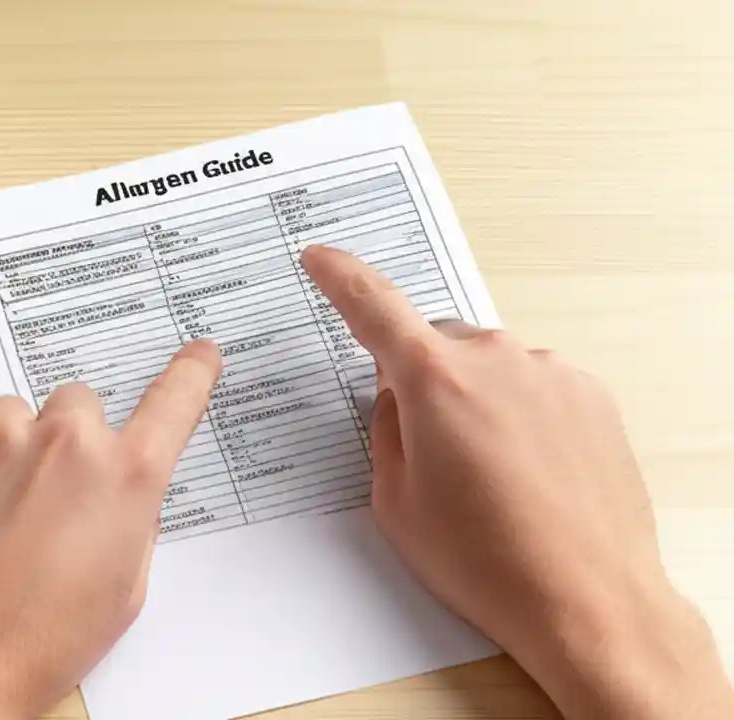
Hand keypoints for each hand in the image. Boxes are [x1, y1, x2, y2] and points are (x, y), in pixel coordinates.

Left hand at [0, 341, 221, 719]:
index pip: (174, 402)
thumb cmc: (34, 645)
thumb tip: (117, 496)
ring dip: (16, 452)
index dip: (191, 374)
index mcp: (126, 478)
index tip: (199, 353)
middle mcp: (67, 442)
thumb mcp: (120, 594)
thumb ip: (130, 523)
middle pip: (80, 407)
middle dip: (71, 443)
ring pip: (18, 418)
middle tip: (50, 500)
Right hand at [302, 246, 733, 719]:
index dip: (340, 278)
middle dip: (422, 382)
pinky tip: (527, 475)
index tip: (320, 258)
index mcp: (435, 382)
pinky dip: (520, 417)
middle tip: (429, 452)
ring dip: (476, 402)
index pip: (373, 307)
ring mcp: (550, 374)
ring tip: (489, 479)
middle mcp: (496, 360)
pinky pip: (534, 386)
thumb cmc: (485, 560)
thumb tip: (396, 396)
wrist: (587, 598)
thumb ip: (385, 429)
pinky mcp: (590, 396)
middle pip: (437, 344)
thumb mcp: (396, 501)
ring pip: (488, 367)